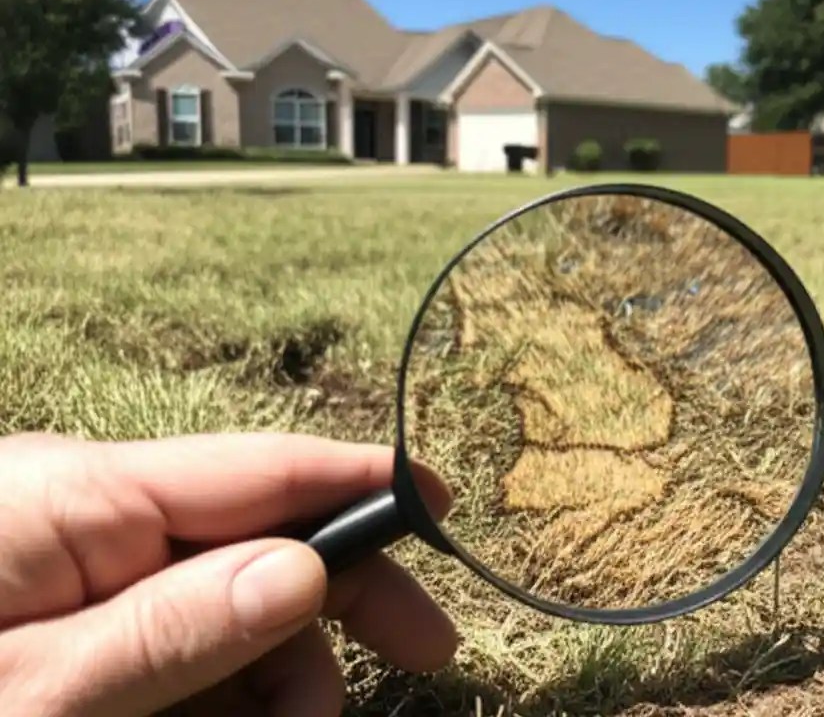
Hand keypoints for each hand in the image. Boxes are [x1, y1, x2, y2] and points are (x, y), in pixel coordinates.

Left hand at [0, 432, 456, 716]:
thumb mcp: (42, 692)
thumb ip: (172, 631)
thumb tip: (308, 571)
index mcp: (79, 496)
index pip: (262, 470)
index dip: (364, 481)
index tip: (444, 501)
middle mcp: (92, 511)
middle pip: (259, 532)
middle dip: (343, 595)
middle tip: (427, 652)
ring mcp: (79, 557)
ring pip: (227, 596)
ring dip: (282, 665)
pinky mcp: (70, 604)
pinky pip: (178, 630)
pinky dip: (223, 683)